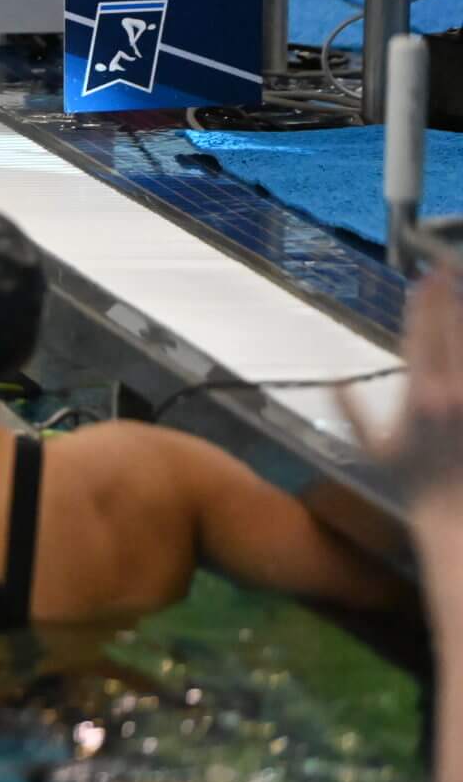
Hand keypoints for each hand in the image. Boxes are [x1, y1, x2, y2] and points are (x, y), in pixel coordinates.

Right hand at [340, 264, 462, 522]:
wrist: (458, 516)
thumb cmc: (416, 484)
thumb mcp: (374, 449)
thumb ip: (352, 410)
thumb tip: (331, 379)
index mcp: (419, 395)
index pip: (422, 334)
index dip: (424, 301)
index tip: (426, 275)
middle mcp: (453, 391)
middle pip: (453, 329)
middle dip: (448, 294)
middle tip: (446, 266)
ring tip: (460, 288)